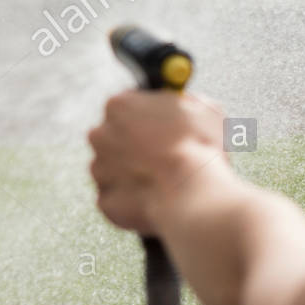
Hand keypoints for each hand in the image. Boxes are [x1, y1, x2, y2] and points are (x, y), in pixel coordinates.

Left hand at [87, 90, 228, 235]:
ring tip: (163, 181)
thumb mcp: (205, 111)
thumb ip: (186, 104)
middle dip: (133, 146)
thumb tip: (188, 105)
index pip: (124, 108)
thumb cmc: (200, 148)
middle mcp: (100, 135)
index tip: (159, 128)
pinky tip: (157, 199)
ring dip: (132, 174)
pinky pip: (119, 199)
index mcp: (119, 106)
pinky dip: (133, 200)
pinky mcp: (106, 200)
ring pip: (113, 170)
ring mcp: (99, 170)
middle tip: (161, 156)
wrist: (192, 193)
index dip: (145, 119)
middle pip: (112, 138)